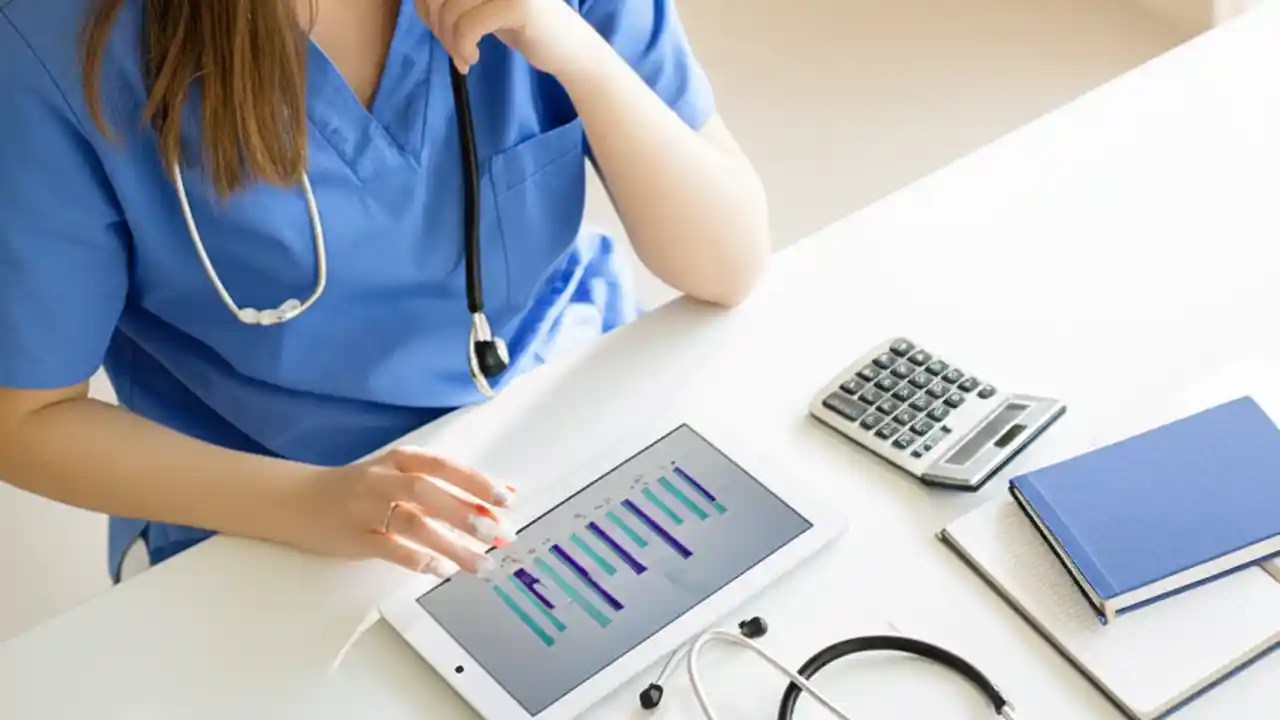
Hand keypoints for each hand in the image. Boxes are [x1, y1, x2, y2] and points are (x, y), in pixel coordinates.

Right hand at [284, 447, 518, 576]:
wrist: (297, 500)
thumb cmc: (362, 489)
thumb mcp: (401, 479)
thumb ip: (446, 488)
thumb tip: (499, 499)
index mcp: (400, 460)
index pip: (444, 466)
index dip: (476, 482)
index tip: (506, 499)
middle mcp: (383, 480)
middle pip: (428, 492)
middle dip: (465, 512)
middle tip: (496, 532)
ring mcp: (366, 508)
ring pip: (413, 524)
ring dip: (451, 544)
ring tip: (480, 564)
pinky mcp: (354, 537)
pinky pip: (391, 549)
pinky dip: (419, 560)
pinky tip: (442, 570)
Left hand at [415, 0, 598, 76]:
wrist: (569, 52)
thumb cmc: (524, 28)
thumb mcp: (483, 7)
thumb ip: (455, 0)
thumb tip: (420, 4)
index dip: (425, 4)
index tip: (435, 27)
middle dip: (434, 23)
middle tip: (449, 47)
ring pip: (451, 9)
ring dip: (449, 41)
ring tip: (462, 57)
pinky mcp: (517, 5)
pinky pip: (467, 26)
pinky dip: (462, 47)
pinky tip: (472, 59)